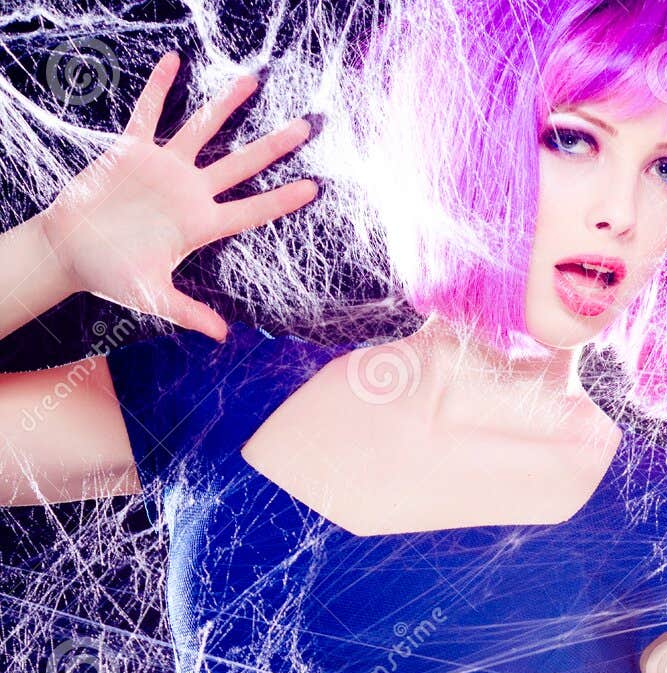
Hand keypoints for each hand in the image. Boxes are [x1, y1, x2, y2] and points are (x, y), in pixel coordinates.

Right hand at [37, 51, 317, 340]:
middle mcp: (189, 193)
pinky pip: (148, 113)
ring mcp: (164, 170)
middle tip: (306, 126)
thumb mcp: (152, 297)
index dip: (282, 199)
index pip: (251, 210)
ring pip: (203, 130)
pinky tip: (175, 61)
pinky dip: (159, 87)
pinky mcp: (132, 152)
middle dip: (273, 146)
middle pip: (241, 164)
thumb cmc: (111, 276)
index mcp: (199, 226)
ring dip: (225, 106)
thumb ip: (189, 313)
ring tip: (252, 82)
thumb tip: (223, 336)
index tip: (313, 187)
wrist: (71, 251)